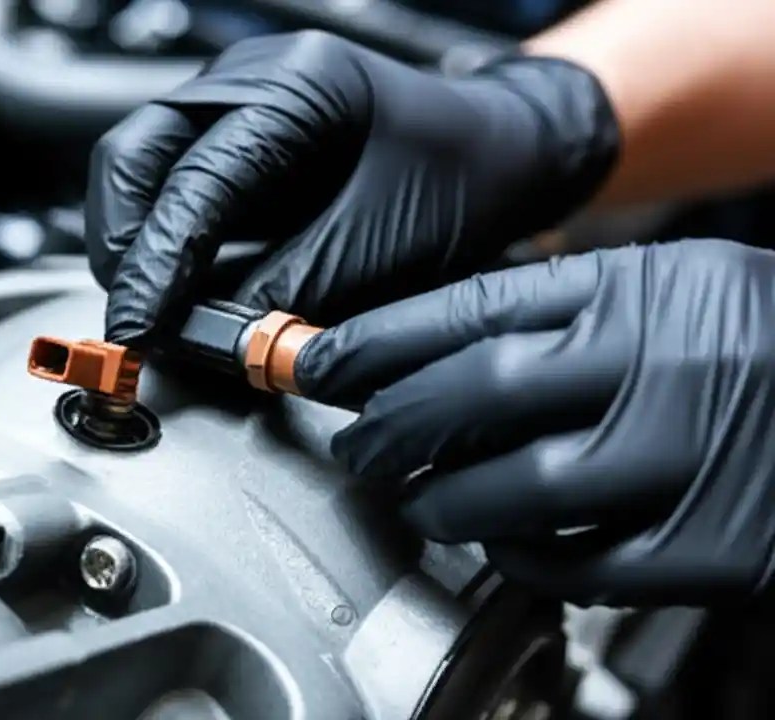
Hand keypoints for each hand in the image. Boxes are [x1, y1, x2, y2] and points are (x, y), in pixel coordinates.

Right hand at [86, 30, 619, 346]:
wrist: (508, 152)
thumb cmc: (466, 178)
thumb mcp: (383, 246)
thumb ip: (290, 290)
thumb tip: (212, 336)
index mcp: (297, 84)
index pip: (195, 175)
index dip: (158, 261)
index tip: (141, 327)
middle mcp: (252, 80)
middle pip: (135, 155)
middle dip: (123, 245)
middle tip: (133, 321)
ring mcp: (238, 106)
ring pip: (141, 169)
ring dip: (135, 243)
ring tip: (148, 312)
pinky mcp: (239, 143)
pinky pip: (172, 186)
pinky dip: (163, 240)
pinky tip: (173, 288)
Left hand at [294, 239, 774, 606]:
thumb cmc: (751, 338)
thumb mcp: (659, 288)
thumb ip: (553, 311)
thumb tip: (420, 348)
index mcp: (637, 290)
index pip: (471, 311)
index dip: (377, 342)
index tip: (321, 363)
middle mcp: (657, 367)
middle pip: (475, 395)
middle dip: (388, 424)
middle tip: (353, 443)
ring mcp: (683, 459)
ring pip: (515, 492)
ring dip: (439, 500)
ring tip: (413, 498)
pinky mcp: (708, 546)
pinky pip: (578, 568)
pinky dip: (519, 559)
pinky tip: (498, 541)